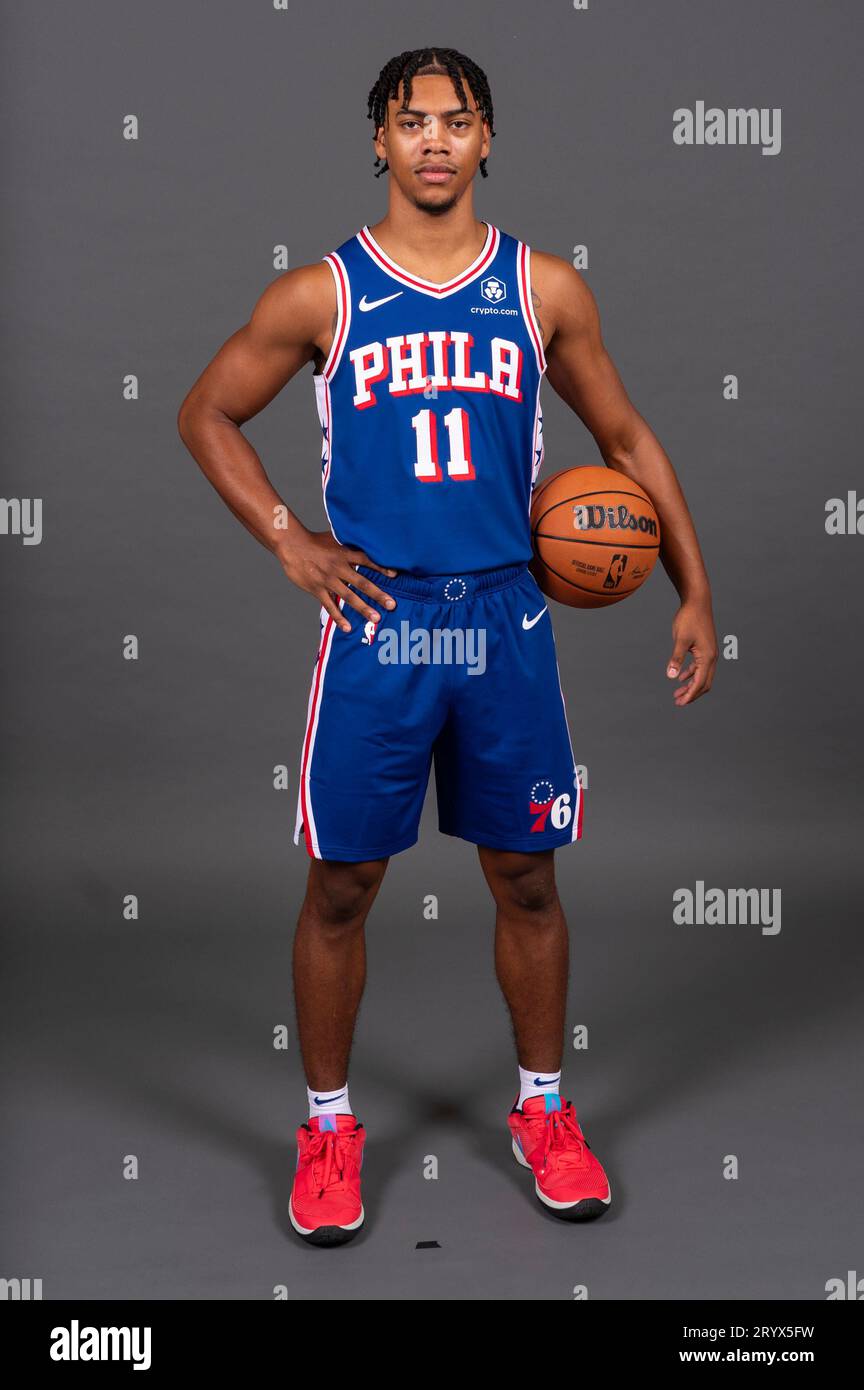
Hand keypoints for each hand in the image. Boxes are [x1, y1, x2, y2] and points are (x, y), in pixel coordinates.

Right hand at [276, 530, 397, 632]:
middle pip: (362, 582)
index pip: (366, 560)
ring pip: (348, 596)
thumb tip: (365, 540)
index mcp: (344, 553)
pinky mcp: (317, 588)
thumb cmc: (314, 540)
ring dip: (363, 608)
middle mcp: (338, 567)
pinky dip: (339, 617)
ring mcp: (328, 579)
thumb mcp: (334, 537)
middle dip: (378, 594)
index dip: (381, 567)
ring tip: (376, 618)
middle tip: (392, 605)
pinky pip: (330, 605)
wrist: (291, 545)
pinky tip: (348, 627)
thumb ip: (349, 542)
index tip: (395, 575)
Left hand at [667, 598, 717, 705]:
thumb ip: (676, 659)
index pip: (700, 683)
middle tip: (678, 702)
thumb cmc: (689, 618)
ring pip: (702, 675)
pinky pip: (700, 666)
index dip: (690, 695)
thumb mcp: (680, 639)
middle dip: (691, 694)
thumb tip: (671, 676)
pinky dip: (691, 674)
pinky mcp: (705, 648)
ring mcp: (709, 652)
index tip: (679, 703)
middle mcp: (712, 657)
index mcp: (707, 657)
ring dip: (691, 685)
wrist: (697, 601)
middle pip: (704, 683)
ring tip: (677, 694)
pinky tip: (681, 678)